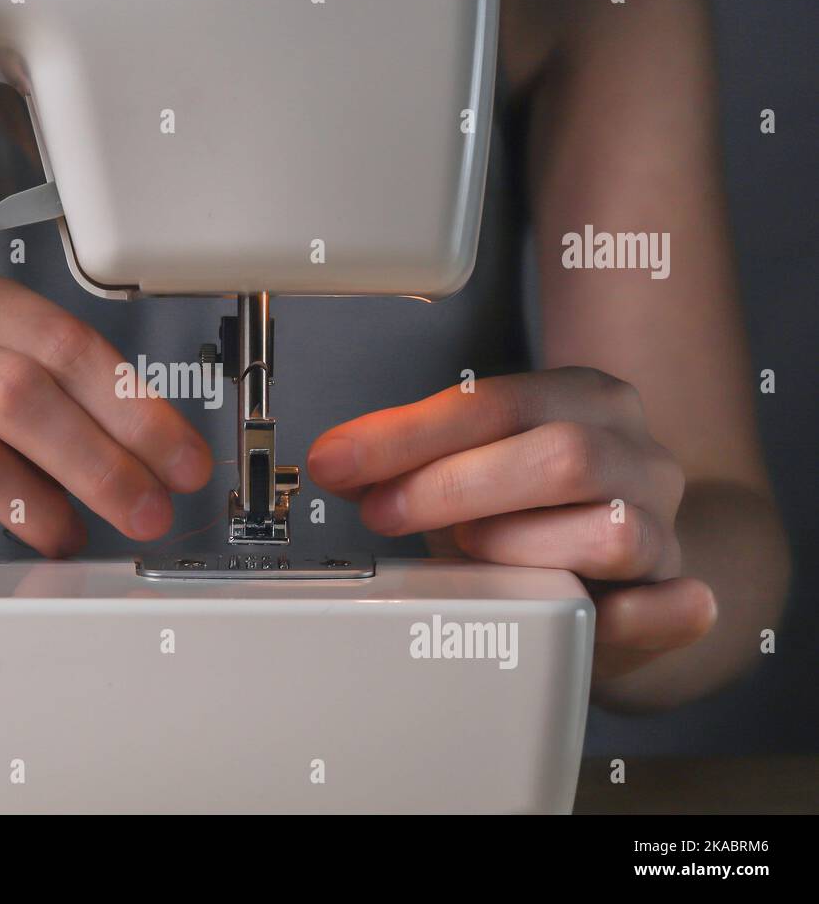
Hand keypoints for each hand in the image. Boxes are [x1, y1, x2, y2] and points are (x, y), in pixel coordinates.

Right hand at [0, 272, 211, 559]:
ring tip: (66, 534)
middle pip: (17, 394)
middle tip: (147, 512)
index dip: (135, 408)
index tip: (182, 464)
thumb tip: (169, 462)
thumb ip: (84, 405)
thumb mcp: (16, 384)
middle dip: (101, 463)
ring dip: (40, 508)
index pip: (63, 343)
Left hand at [306, 367, 716, 683]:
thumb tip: (338, 462)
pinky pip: (676, 605)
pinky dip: (635, 614)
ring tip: (472, 554)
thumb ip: (409, 461)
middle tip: (381, 513)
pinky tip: (596, 617)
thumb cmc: (528, 516)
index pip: (493, 402)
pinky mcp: (677, 598)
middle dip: (451, 486)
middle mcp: (636, 454)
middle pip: (560, 454)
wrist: (616, 575)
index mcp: (584, 400)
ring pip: (610, 530)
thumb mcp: (466, 470)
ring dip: (521, 547)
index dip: (408, 435)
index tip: (338, 461)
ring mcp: (664, 527)